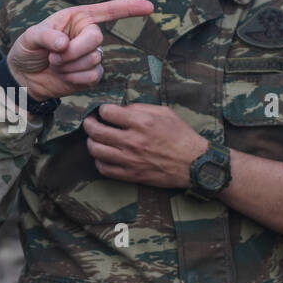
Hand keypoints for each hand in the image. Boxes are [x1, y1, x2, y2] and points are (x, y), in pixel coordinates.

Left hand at [6, 0, 152, 100]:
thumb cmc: (27, 50)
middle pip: (96, 39)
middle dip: (75, 50)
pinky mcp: (90, 75)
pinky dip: (76, 78)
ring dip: (71, 65)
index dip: (129, 8)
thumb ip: (46, 36)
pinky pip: (93, 75)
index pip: (107, 11)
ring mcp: (90, 55)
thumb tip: (64, 43)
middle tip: (55, 57)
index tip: (149, 7)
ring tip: (55, 65)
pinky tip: (64, 76)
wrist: (24, 78)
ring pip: (94, 59)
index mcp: (76, 18)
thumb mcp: (30, 37)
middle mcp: (86, 34)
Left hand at [82, 102, 208, 185]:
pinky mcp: (131, 175)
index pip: (107, 112)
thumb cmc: (181, 136)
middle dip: (88, 123)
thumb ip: (140, 108)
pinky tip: (104, 156)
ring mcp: (130, 159)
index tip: (103, 111)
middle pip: (96, 131)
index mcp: (142, 122)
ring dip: (91, 142)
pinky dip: (99, 161)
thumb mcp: (165, 113)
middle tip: (90, 122)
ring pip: (95, 150)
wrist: (195, 164)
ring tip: (95, 139)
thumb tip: (120, 109)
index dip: (102, 109)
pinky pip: (104, 169)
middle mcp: (133, 140)